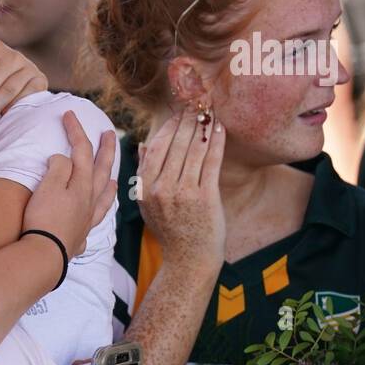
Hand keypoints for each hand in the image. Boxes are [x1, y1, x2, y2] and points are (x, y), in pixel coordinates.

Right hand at [21, 111, 116, 257]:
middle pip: (102, 171)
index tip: (69, 114)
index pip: (82, 152)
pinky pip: (93, 224)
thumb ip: (59, 168)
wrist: (44, 255)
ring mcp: (86, 221)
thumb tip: (63, 160)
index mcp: (82, 186)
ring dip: (110, 185)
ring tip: (115, 179)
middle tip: (110, 133)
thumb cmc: (43, 219)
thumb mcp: (47, 186)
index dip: (76, 131)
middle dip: (106, 150)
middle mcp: (89, 202)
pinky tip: (93, 220)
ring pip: (104, 199)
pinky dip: (97, 217)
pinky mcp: (78, 238)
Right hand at [135, 109, 225, 271]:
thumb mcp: (148, 204)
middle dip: (187, 121)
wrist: (188, 260)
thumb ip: (144, 173)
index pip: (155, 147)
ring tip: (209, 112)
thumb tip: (144, 144)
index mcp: (144, 188)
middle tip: (196, 104)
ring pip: (193, 150)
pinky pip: (211, 162)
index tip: (178, 112)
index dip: (168, 126)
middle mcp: (161, 188)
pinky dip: (216, 142)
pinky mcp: (205, 197)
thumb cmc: (170, 231)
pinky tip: (220, 129)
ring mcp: (183, 193)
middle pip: (175, 145)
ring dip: (203, 127)